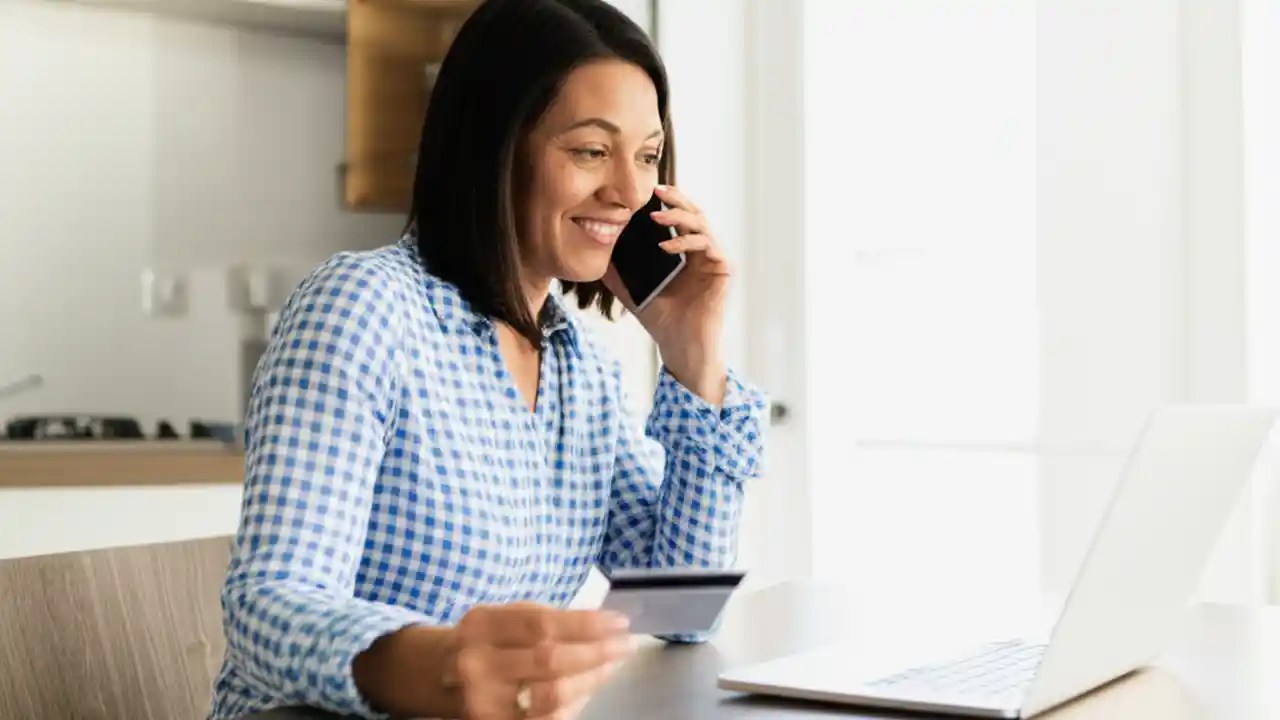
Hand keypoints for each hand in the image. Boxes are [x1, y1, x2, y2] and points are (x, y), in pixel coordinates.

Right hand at [454, 603, 636, 719]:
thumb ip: (542, 618)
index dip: (587, 624)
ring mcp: (483, 702)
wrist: (433, 676)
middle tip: (625, 646)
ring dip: (591, 680)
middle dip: (596, 653)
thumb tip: (600, 623)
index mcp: (481, 625)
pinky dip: (573, 706)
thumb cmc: (482, 640)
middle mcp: (477, 663)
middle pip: (550, 660)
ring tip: (611, 666)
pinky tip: (587, 691)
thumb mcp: (500, 616)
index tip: (620, 623)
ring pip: (552, 695)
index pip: (543, 624)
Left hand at [602, 184, 728, 403]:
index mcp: (686, 254)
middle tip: (656, 190)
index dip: (667, 203)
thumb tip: (595, 254)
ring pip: (702, 224)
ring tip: (655, 216)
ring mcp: (715, 260)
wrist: (681, 347)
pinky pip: (707, 244)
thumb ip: (618, 273)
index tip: (647, 194)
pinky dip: (685, 241)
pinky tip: (665, 246)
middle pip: (694, 214)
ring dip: (678, 217)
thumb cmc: (663, 322)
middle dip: (676, 200)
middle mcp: (703, 253)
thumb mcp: (633, 291)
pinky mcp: (723, 269)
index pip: (680, 219)